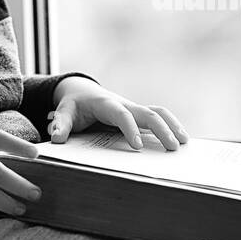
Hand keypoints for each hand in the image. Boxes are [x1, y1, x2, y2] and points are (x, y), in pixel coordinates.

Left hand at [48, 77, 189, 150]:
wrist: (82, 91)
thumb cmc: (74, 105)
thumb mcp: (64, 112)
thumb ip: (60, 124)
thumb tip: (56, 138)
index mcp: (106, 104)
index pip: (122, 115)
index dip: (130, 129)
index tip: (137, 146)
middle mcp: (125, 104)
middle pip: (148, 113)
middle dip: (162, 130)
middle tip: (173, 148)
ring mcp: (134, 108)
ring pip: (159, 112)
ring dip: (172, 126)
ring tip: (184, 143)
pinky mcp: (139, 114)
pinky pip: (159, 117)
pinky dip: (172, 125)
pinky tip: (181, 140)